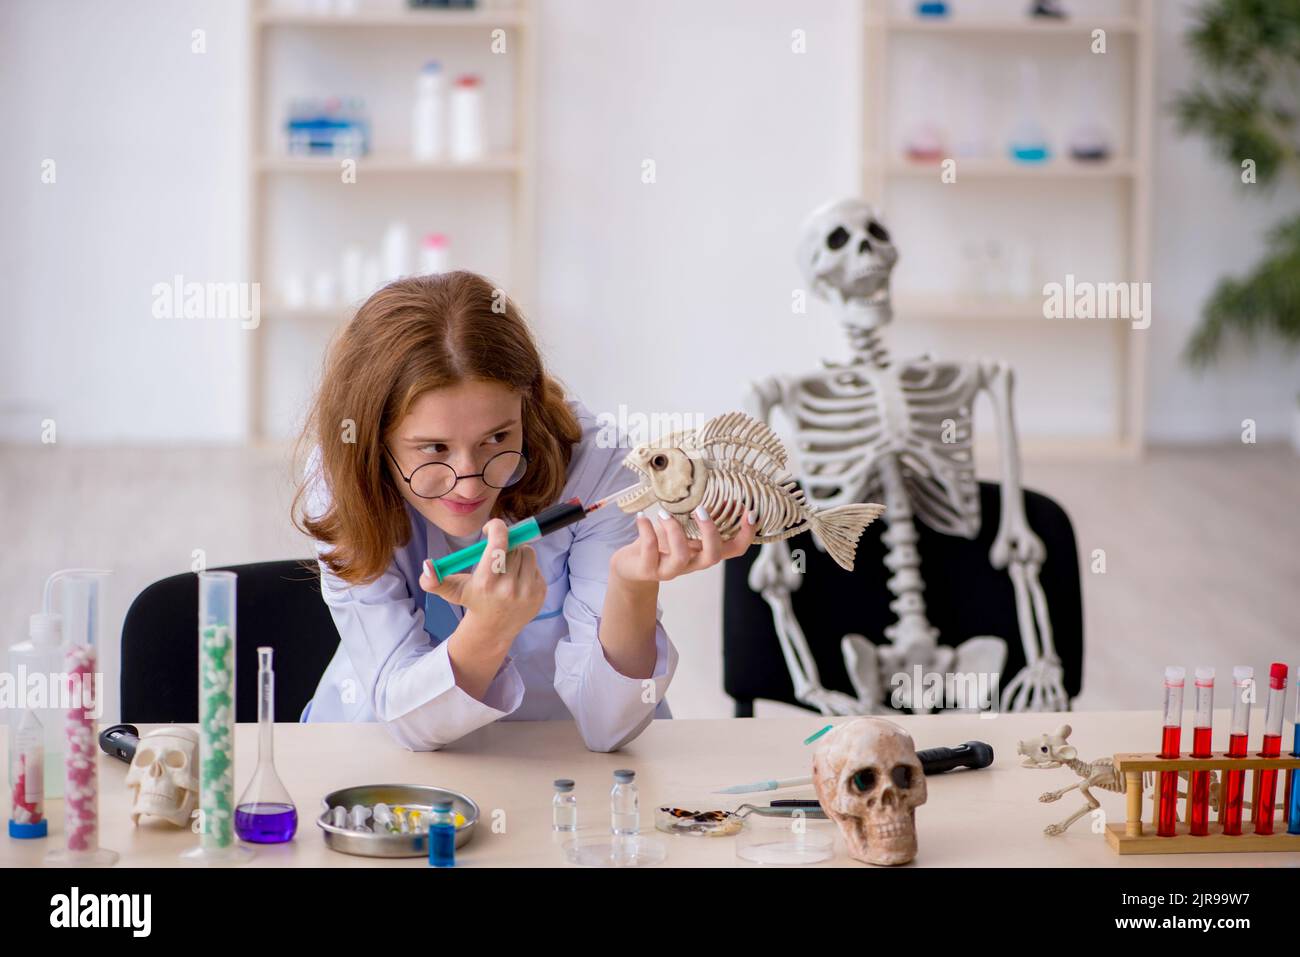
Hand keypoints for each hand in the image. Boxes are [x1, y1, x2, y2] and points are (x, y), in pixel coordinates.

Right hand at [420, 518, 546, 642]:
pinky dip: (527, 567)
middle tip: (496, 553)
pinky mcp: (540, 593)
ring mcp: (528, 592)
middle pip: (514, 546)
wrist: (495, 628)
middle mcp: (509, 588)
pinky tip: (517, 579)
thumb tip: (426, 565)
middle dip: (505, 545)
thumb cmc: (473, 601)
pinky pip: (536, 565)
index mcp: (487, 583)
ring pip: (528, 553)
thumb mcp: (451, 591)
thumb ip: (433, 579)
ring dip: (518, 553)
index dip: (496, 528)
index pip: (499, 544)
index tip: (491, 528)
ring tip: (507, 567)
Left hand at [610, 505, 756, 583]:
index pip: (734, 550)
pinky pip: (649, 551)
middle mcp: (692, 563)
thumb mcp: (684, 527)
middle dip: (710, 532)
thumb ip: (702, 517)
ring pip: (680, 557)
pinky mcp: (648, 569)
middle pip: (713, 556)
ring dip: (674, 531)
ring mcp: (670, 569)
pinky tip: (642, 517)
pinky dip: (646, 531)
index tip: (750, 513)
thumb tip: (727, 498)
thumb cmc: (661, 541)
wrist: (631, 564)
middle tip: (700, 510)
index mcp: (704, 552)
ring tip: (664, 513)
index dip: (746, 535)